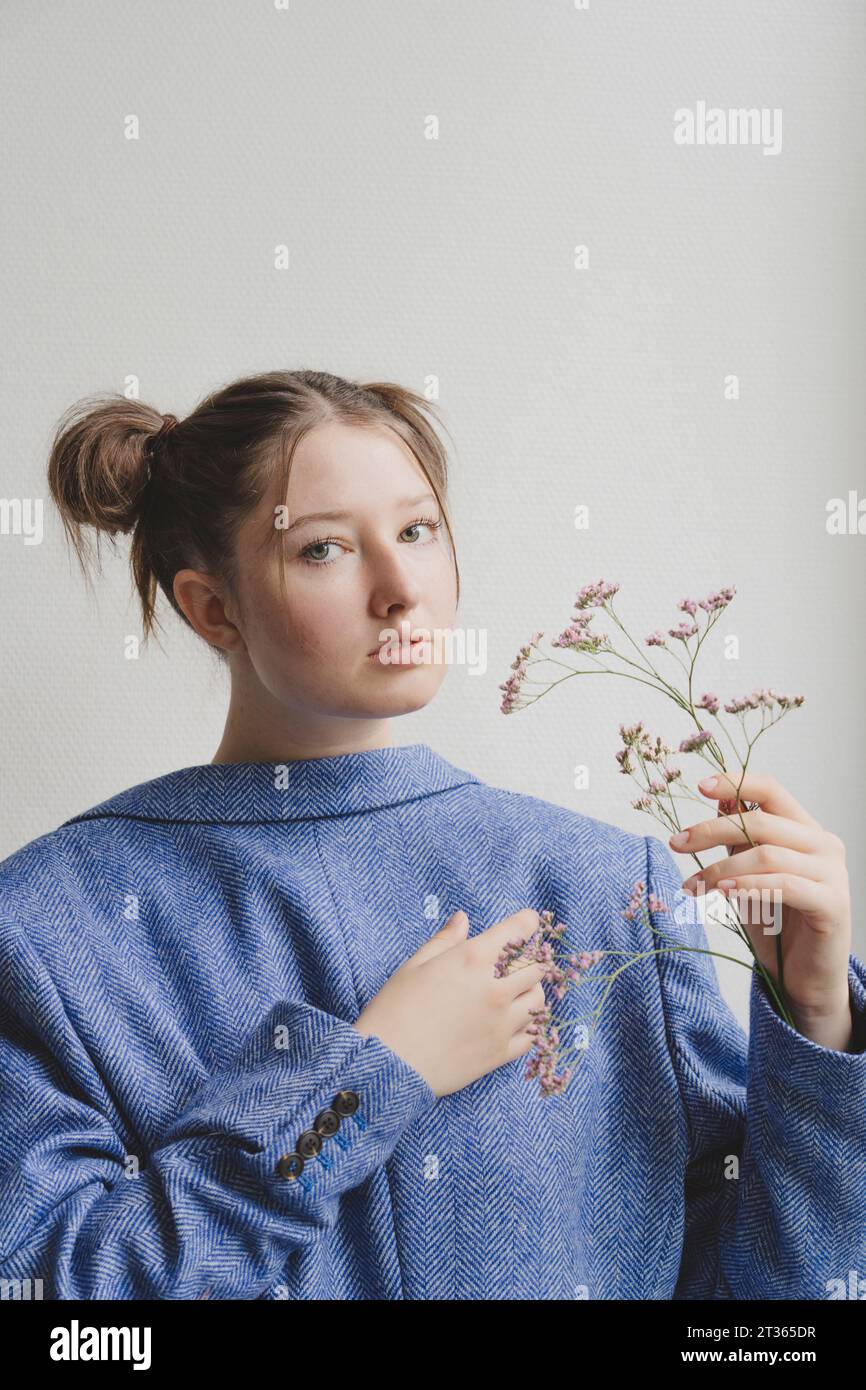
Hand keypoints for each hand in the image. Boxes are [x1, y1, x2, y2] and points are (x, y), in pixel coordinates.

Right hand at [352, 908, 548, 1096]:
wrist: (388, 1066)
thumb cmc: (393, 1010)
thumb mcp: (414, 966)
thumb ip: (445, 940)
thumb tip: (462, 919)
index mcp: (474, 959)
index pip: (520, 931)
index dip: (526, 923)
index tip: (526, 923)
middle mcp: (496, 988)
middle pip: (537, 965)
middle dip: (531, 957)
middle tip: (516, 960)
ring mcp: (502, 1023)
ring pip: (539, 1000)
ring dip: (531, 990)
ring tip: (513, 991)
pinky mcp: (501, 1053)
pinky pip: (532, 1035)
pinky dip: (529, 1025)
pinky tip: (512, 1021)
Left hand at [668, 771, 851, 1035]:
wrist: (804, 979)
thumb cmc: (776, 924)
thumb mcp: (748, 875)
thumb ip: (740, 840)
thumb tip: (719, 799)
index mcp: (806, 830)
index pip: (772, 791)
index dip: (736, 782)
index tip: (700, 785)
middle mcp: (824, 845)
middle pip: (762, 821)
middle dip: (712, 830)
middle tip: (677, 843)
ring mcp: (833, 873)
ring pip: (767, 854)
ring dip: (722, 868)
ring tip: (694, 885)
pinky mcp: (832, 904)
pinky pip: (784, 885)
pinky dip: (748, 886)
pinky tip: (721, 893)